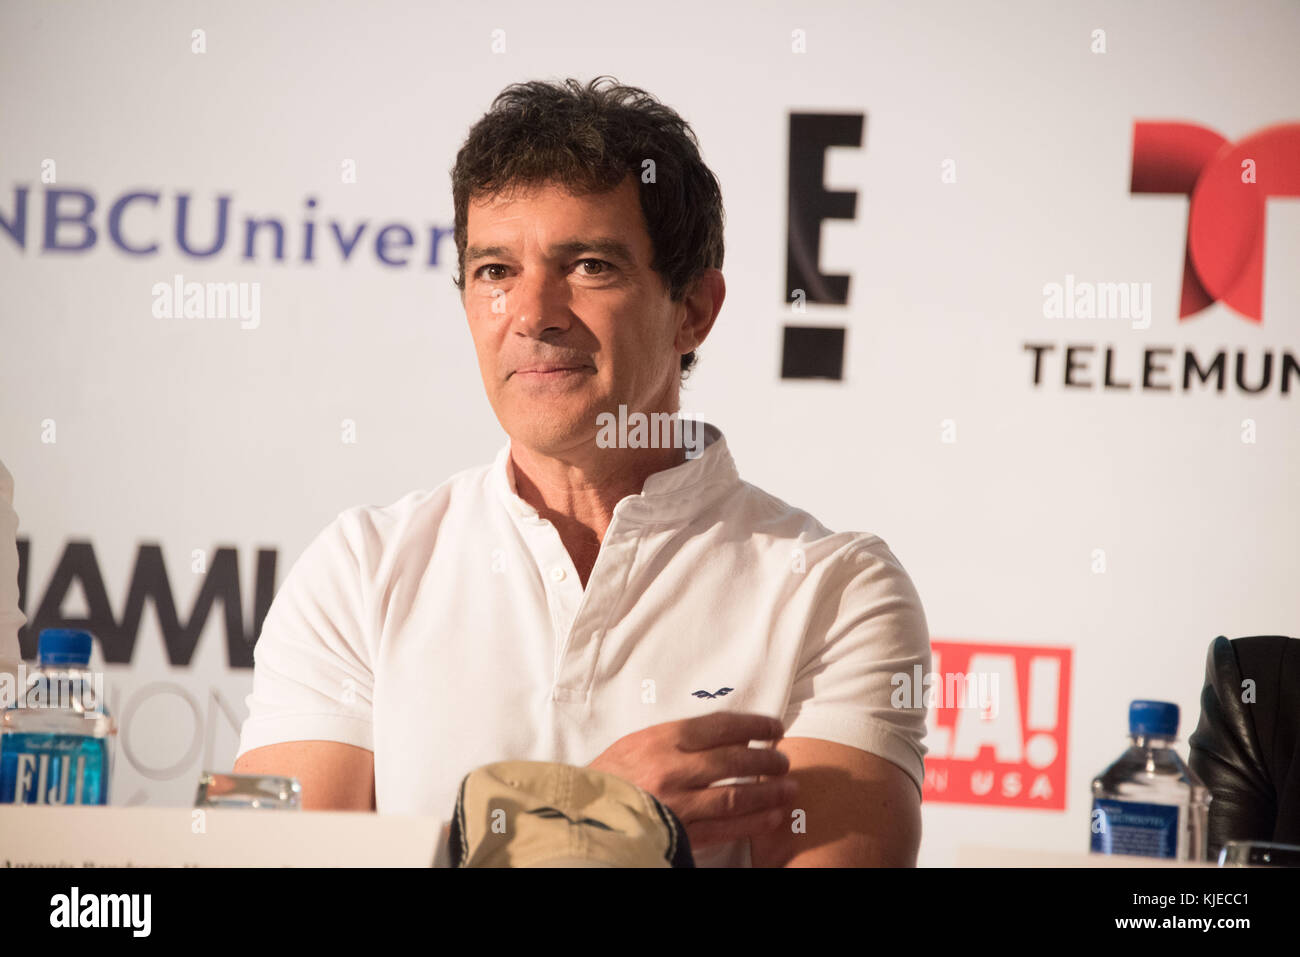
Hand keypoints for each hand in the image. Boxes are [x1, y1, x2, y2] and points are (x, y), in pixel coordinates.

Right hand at [587, 712, 797, 849]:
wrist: (578, 818)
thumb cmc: (607, 778)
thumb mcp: (635, 744)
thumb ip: (674, 739)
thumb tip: (723, 736)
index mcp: (659, 740)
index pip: (718, 727)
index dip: (753, 726)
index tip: (774, 728)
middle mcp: (671, 769)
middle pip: (733, 761)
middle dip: (766, 760)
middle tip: (785, 760)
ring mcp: (676, 805)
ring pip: (735, 796)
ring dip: (768, 792)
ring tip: (790, 787)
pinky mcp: (680, 834)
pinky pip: (725, 828)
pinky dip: (754, 822)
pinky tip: (772, 816)